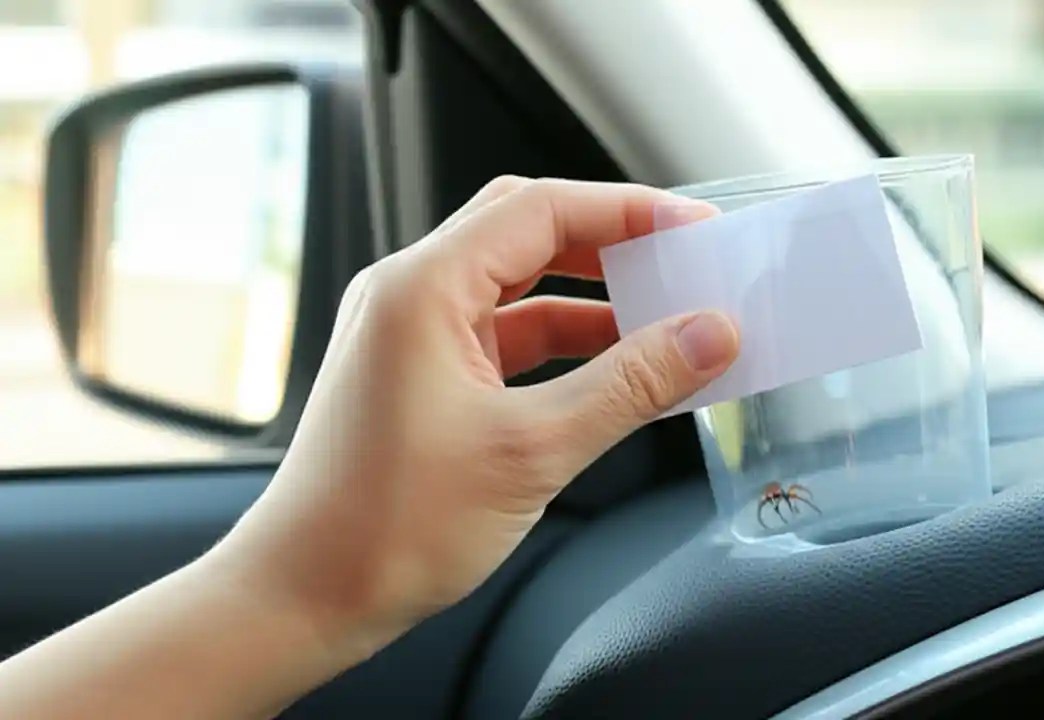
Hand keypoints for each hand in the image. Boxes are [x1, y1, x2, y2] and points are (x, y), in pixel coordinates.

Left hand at [216, 177, 739, 660]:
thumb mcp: (533, 450)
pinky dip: (565, 347)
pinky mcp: (420, 376)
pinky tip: (617, 372)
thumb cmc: (388, 527)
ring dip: (594, 301)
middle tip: (685, 264)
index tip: (696, 233)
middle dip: (614, 244)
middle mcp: (410, 295)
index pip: (544, 209)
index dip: (630, 211)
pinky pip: (506, 338)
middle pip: (531, 234)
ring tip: (668, 322)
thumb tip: (709, 336)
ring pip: (521, 289)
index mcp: (422, 287)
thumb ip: (630, 386)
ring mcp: (412, 335)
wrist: (306, 597)